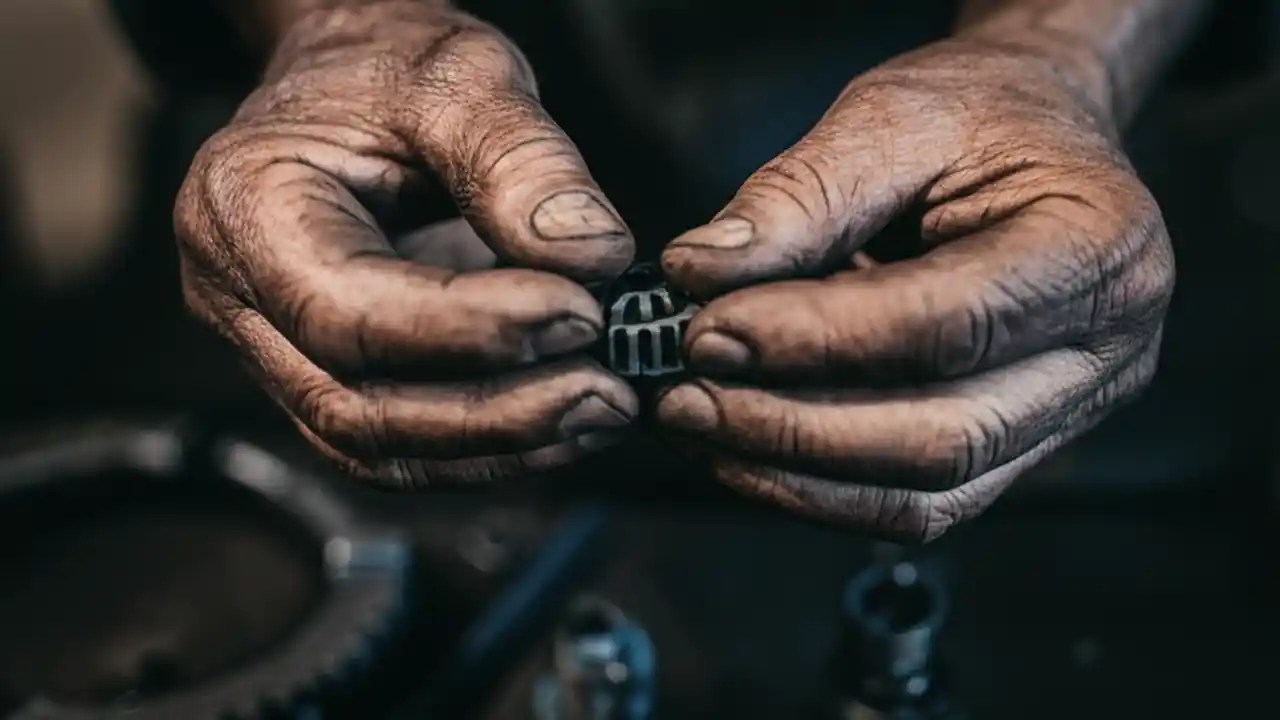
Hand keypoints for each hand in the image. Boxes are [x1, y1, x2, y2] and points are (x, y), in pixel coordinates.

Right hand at [176, 1, 637, 485]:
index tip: (579, 312)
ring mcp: (274, 352)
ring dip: (500, 446)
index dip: (467, 331)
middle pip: (355, 406)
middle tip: (607, 391)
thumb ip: (521, 160)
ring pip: (378, 446)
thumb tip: (591, 256)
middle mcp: (239, 298)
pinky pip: (399, 445)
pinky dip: (486, 449)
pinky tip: (566, 423)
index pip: (346, 311)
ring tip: (603, 410)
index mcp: (246, 206)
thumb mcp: (460, 74)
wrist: (355, 80)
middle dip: (494, 413)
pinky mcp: (326, 379)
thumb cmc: (390, 66)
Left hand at [658, 38, 1172, 540]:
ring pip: (925, 494)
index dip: (816, 341)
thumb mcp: (893, 115)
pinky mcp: (1012, 451)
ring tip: (698, 422)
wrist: (1031, 139)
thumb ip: (798, 196)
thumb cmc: (978, 117)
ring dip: (793, 473)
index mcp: (1099, 250)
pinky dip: (816, 489)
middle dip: (794, 428)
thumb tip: (697, 274)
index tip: (709, 331)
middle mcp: (1103, 354)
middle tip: (685, 397)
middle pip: (943, 438)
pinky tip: (741, 448)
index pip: (948, 325)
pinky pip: (912, 505)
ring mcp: (1065, 417)